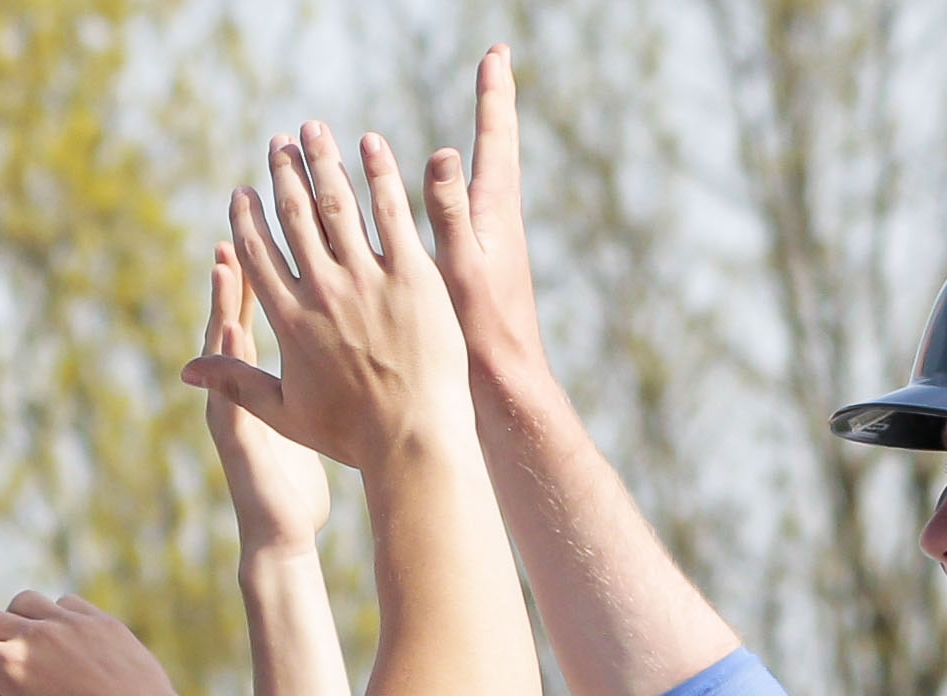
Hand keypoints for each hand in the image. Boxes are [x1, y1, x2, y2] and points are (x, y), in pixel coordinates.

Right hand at [185, 124, 470, 475]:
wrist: (414, 442)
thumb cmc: (352, 435)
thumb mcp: (285, 413)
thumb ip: (236, 383)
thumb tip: (186, 371)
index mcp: (289, 321)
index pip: (258, 253)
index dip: (248, 215)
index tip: (245, 190)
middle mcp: (322, 293)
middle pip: (294, 217)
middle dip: (284, 173)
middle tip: (280, 142)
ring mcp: (367, 281)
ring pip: (337, 205)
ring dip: (323, 161)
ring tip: (314, 131)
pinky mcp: (411, 276)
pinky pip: (391, 213)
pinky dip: (378, 174)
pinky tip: (370, 144)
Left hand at [205, 249, 334, 559]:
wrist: (280, 537)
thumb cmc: (267, 501)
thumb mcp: (251, 448)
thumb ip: (235, 400)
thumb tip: (216, 350)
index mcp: (230, 397)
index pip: (223, 337)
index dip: (224, 297)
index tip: (227, 258)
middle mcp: (242, 395)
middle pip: (238, 327)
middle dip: (240, 283)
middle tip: (239, 238)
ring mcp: (269, 403)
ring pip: (270, 340)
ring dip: (273, 299)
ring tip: (282, 258)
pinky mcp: (295, 411)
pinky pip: (295, 360)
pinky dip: (303, 331)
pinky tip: (323, 308)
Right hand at [418, 48, 555, 398]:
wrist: (504, 391)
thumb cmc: (482, 336)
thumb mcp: (460, 268)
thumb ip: (450, 211)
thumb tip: (445, 152)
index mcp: (495, 216)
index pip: (497, 139)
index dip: (495, 95)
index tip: (498, 53)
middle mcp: (499, 223)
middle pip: (499, 148)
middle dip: (495, 104)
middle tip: (496, 64)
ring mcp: (493, 246)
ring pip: (484, 179)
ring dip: (478, 142)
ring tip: (479, 112)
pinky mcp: (481, 268)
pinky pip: (467, 212)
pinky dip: (456, 188)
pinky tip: (442, 196)